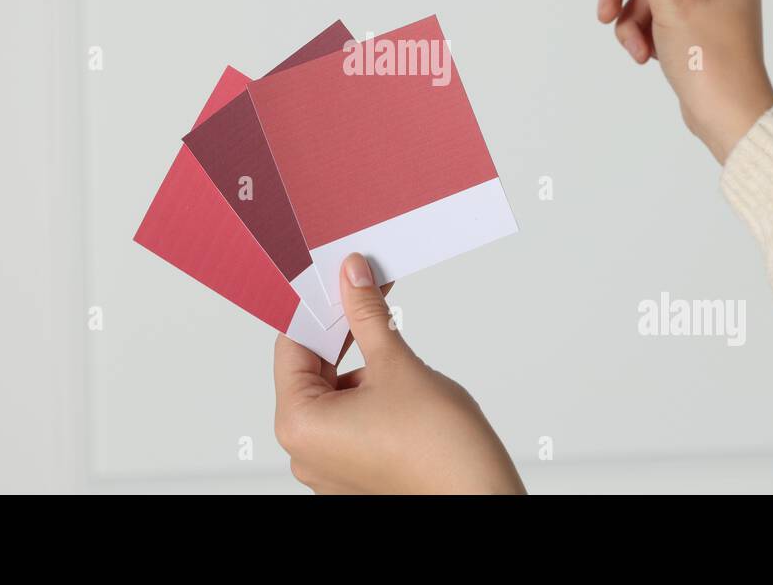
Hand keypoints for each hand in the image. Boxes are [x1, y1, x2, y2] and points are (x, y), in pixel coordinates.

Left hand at [273, 254, 524, 494]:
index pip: (292, 348)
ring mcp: (329, 465)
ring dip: (357, 362)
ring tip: (388, 340)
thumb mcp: (397, 364)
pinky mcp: (354, 470)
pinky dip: (366, 392)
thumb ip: (368, 315)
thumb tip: (353, 278)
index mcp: (299, 425)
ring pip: (333, 395)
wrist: (480, 494)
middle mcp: (305, 451)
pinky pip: (348, 418)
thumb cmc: (440, 449)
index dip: (317, 310)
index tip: (336, 282)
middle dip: (341, 333)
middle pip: (310, 371)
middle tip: (364, 295)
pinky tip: (393, 373)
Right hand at [582, 0, 772, 162]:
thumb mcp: (670, 3)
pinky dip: (642, 33)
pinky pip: (655, 15)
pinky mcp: (693, 25)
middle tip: (603, 12)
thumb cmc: (712, 62)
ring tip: (634, 47)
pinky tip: (644, 55)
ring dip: (631, 19)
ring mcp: (705, 1)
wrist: (728, 117)